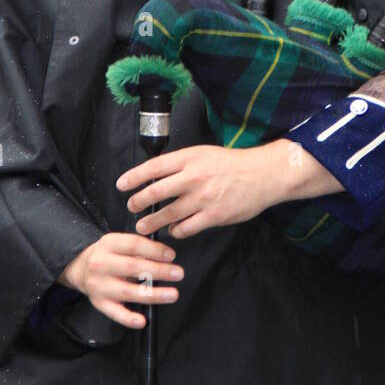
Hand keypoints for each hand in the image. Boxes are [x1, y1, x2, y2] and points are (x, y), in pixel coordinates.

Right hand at [58, 232, 183, 328]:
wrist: (80, 268)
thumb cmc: (108, 255)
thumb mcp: (119, 243)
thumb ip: (140, 247)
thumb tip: (166, 256)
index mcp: (109, 244)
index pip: (133, 245)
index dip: (154, 250)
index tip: (171, 255)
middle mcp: (101, 264)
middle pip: (133, 267)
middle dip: (159, 271)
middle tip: (178, 273)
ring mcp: (99, 286)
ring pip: (128, 291)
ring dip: (153, 294)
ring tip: (172, 294)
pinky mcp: (99, 303)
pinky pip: (115, 313)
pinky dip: (128, 318)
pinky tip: (142, 321)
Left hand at [116, 138, 341, 240]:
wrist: (263, 175)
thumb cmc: (233, 164)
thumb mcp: (204, 154)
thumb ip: (182, 165)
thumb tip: (158, 176)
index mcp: (190, 158)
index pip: (154, 167)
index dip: (134, 177)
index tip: (121, 184)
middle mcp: (194, 177)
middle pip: (157, 192)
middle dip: (139, 201)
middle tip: (131, 206)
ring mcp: (204, 198)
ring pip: (169, 213)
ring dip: (153, 221)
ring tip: (143, 225)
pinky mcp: (214, 216)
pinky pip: (187, 228)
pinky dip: (176, 231)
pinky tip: (173, 231)